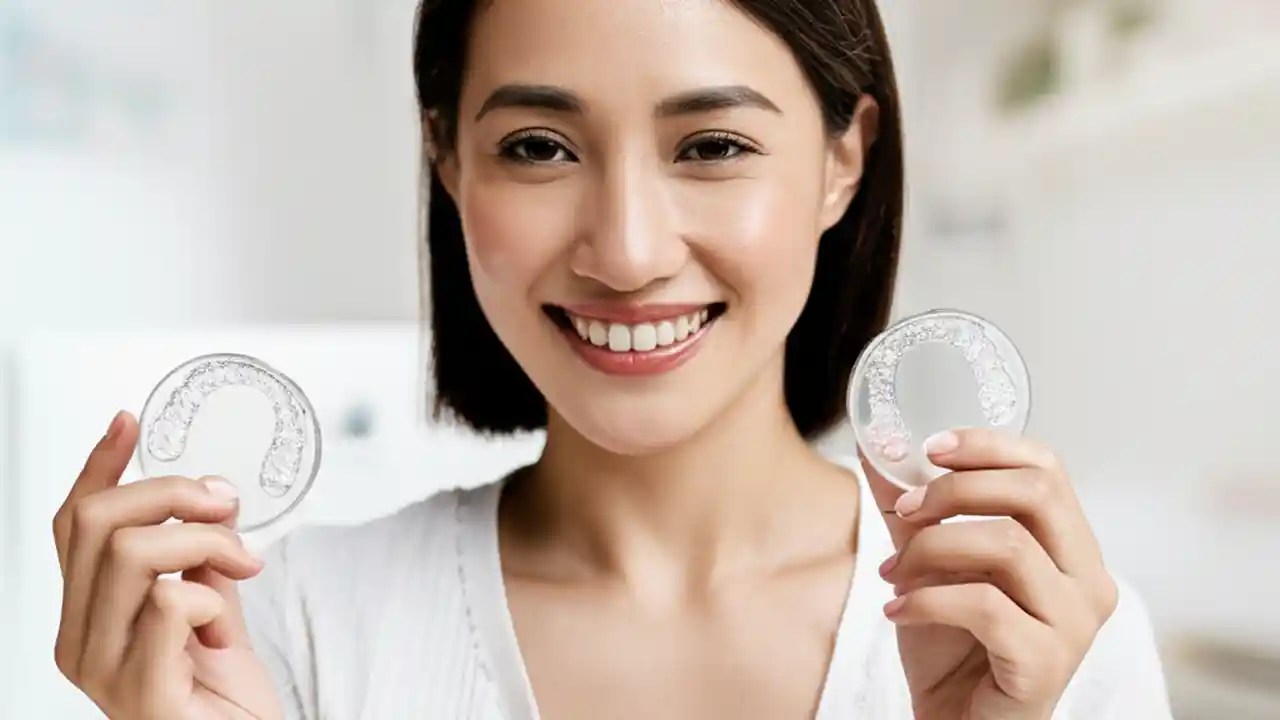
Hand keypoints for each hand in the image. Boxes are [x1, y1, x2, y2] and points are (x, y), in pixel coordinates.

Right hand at [52, 411, 283, 719]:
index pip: (73, 525)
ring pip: (132, 552)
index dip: (98, 467)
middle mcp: (80, 641)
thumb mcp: (214, 610)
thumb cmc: (225, 701)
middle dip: (174, 493)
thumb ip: (202, 559)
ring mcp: (103, 670)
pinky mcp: (140, 694)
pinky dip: (213, 599)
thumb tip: (210, 499)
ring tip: (241, 569)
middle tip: (228, 508)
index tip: (128, 422)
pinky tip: (222, 631)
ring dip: (206, 542)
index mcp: (89, 615)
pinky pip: (170, 603)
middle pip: (97, 523)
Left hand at [862, 428, 1117, 719]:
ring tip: (894, 572)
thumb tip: (877, 443)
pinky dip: (928, 599)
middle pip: (1036, 493)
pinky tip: (898, 610)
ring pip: (1009, 546)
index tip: (931, 447)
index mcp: (1071, 548)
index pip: (1047, 468)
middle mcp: (1089, 580)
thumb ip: (911, 508)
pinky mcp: (1047, 663)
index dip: (989, 446)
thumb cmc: (953, 645)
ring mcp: (1075, 624)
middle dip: (957, 489)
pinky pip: (985, 606)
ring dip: (934, 548)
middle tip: (906, 511)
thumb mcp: (928, 563)